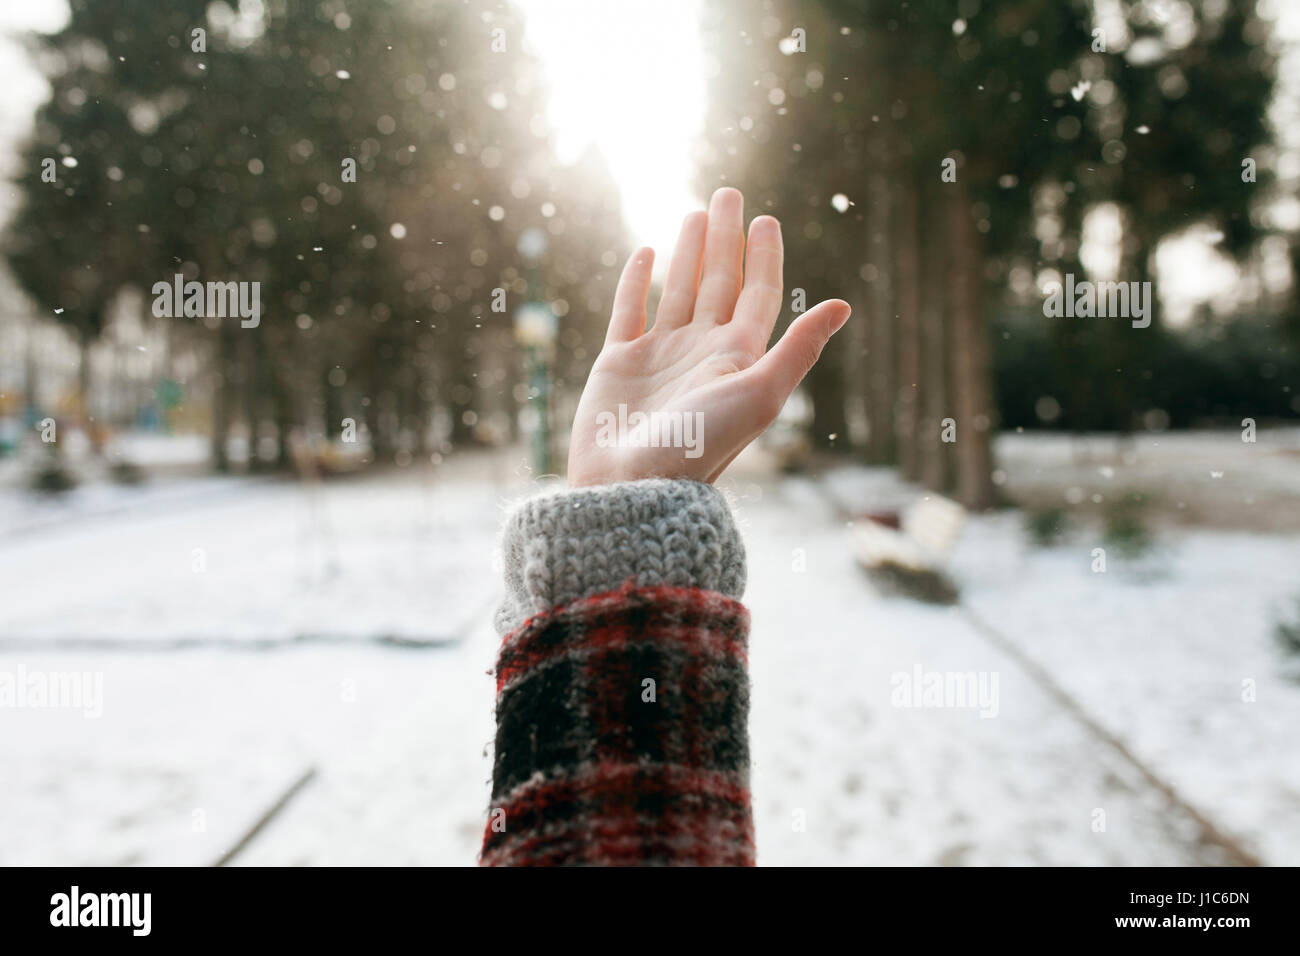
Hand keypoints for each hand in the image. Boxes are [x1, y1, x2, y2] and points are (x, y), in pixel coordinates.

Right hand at [567, 187, 850, 486]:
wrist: (631, 488)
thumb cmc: (698, 446)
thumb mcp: (758, 396)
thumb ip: (798, 349)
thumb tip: (843, 304)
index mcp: (737, 359)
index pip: (758, 295)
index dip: (764, 256)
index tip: (765, 218)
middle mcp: (700, 352)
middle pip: (719, 282)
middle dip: (725, 239)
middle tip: (728, 194)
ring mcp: (659, 356)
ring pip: (678, 290)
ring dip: (688, 252)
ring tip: (694, 212)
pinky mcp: (618, 363)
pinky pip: (629, 310)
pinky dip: (637, 280)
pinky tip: (648, 253)